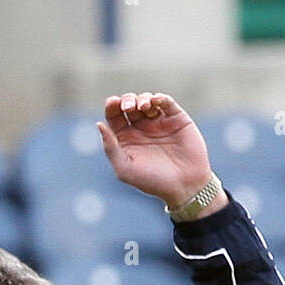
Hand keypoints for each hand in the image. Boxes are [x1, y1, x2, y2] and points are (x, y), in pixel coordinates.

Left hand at [96, 92, 227, 212]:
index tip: (113, 104)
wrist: (185, 187)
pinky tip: (156, 101)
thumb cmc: (153, 182)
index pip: (114, 116)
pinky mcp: (177, 119)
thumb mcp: (125, 169)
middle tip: (128, 107)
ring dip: (142, 99)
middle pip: (129, 104)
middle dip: (127, 100)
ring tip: (143, 107)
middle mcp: (142, 128)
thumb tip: (99, 124)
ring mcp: (159, 122)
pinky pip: (166, 102)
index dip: (111, 106)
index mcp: (127, 138)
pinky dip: (160, 98)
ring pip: (147, 100)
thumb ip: (110, 147)